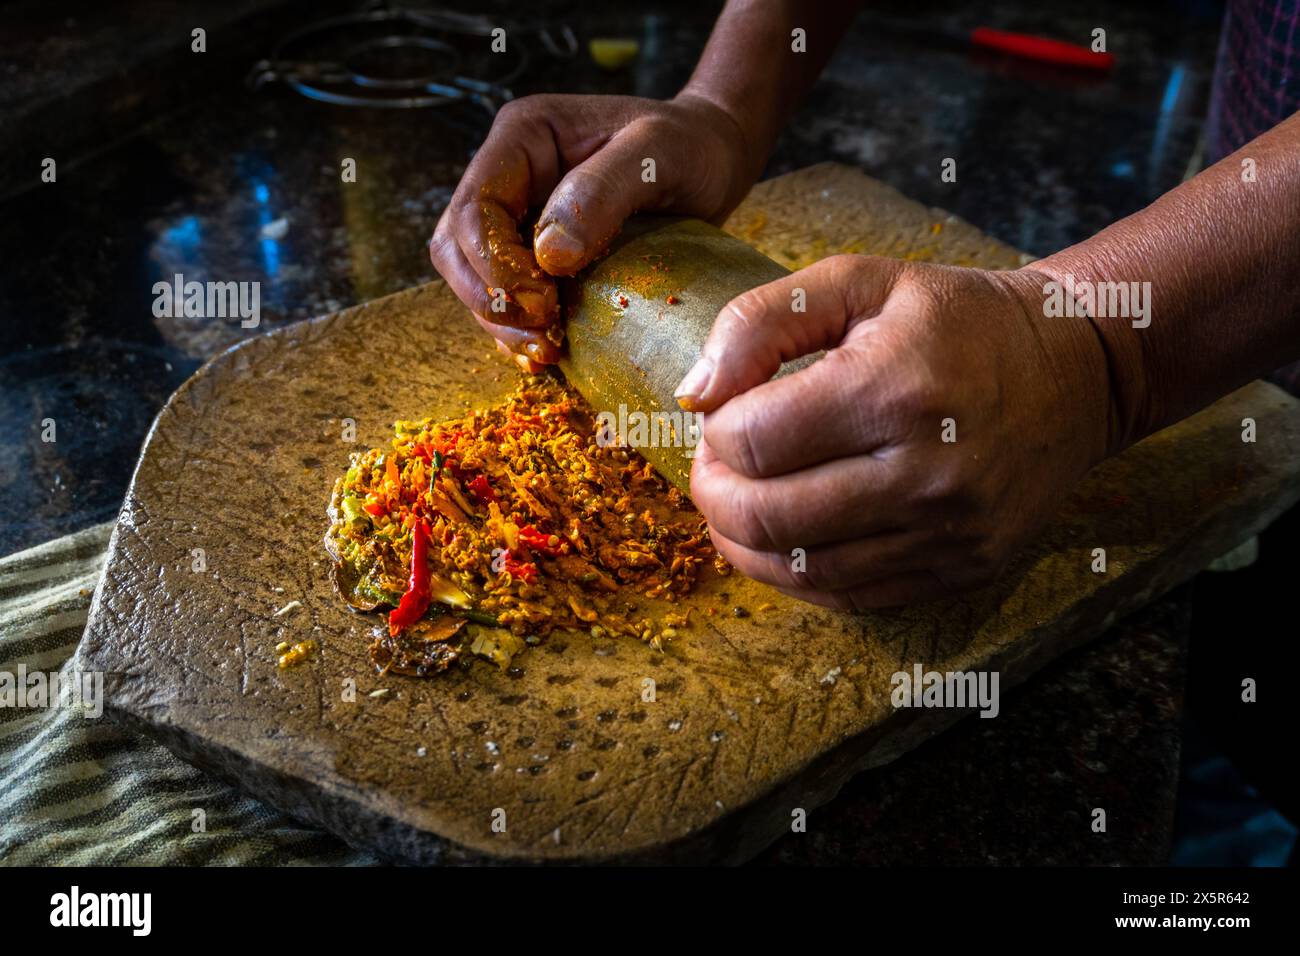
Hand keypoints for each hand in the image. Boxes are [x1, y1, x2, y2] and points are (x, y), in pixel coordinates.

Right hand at [429, 93, 752, 368]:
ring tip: (545, 350)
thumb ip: (601, 193)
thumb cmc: (690, 146)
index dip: (494, 263)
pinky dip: (516, 330)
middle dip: (488, 297)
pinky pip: (504, 297)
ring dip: (498, 322)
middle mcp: (510, 177)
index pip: (475, 206)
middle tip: (541, 331)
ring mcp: (518, 216)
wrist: (714, 159)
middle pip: (457, 246)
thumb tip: (550, 256)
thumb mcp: (657, 154)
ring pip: (472, 278)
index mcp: (524, 138)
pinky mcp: (536, 254)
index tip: (541, 302)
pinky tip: (546, 352)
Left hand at [678, 255, 1114, 608]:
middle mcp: (923, 474)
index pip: (752, 442)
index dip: (714, 432)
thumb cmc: (956, 320)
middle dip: (713, 492)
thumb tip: (693, 392)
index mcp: (893, 390)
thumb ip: (762, 322)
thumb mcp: (861, 281)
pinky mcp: (960, 570)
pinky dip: (794, 573)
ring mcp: (946, 534)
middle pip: (765, 517)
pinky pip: (845, 596)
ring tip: (741, 499)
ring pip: (798, 570)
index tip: (723, 413)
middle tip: (715, 465)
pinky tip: (784, 536)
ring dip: (742, 540)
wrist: (1077, 370)